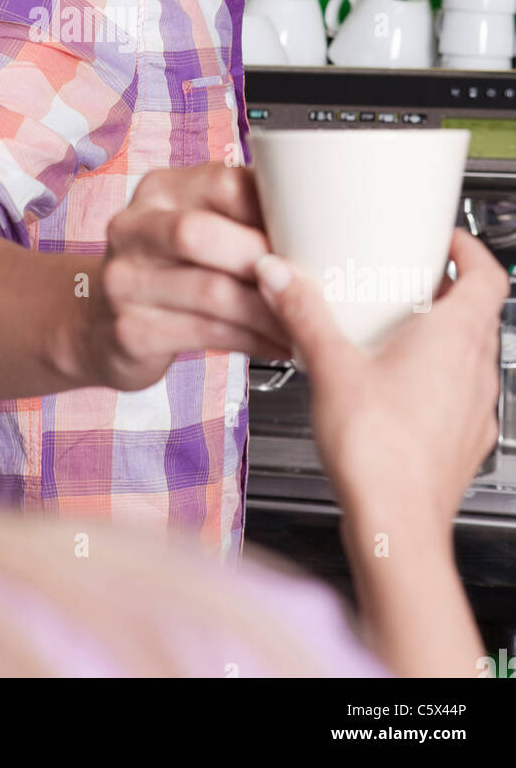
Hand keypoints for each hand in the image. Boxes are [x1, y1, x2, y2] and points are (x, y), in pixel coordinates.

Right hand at [90, 164, 292, 390]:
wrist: (99, 324)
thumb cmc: (169, 271)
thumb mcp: (194, 227)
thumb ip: (242, 216)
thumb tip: (321, 217)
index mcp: (157, 190)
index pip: (222, 182)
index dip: (272, 207)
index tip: (311, 232)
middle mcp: (131, 228)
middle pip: (199, 233)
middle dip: (263, 259)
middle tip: (310, 281)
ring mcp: (124, 281)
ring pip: (211, 291)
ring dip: (270, 310)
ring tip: (307, 320)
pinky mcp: (130, 331)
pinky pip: (207, 334)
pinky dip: (255, 340)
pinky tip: (280, 343)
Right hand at [255, 229, 507, 527]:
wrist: (396, 529)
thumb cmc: (380, 457)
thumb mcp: (330, 368)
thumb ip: (304, 314)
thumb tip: (281, 275)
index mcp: (456, 339)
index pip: (487, 275)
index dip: (469, 250)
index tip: (446, 239)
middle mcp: (476, 372)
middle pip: (478, 313)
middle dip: (445, 291)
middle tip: (409, 279)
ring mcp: (474, 411)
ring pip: (471, 357)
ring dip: (442, 337)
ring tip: (396, 332)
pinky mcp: (462, 443)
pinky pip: (459, 396)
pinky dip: (436, 380)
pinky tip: (394, 390)